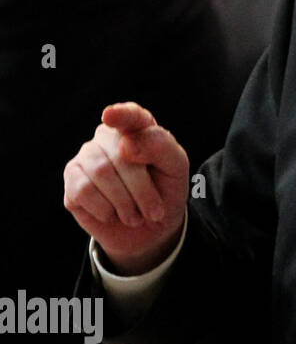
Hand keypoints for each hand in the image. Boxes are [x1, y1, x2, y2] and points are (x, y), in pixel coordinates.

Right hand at [64, 102, 189, 274]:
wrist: (149, 228)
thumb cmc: (164, 190)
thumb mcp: (176, 169)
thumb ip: (161, 147)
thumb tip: (125, 143)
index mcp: (138, 127)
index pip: (130, 115)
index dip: (121, 114)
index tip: (110, 116)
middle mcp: (108, 137)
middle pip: (119, 155)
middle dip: (142, 190)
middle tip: (154, 211)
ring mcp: (86, 157)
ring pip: (100, 173)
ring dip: (125, 203)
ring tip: (135, 215)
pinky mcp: (71, 181)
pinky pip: (83, 191)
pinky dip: (105, 210)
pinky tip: (113, 213)